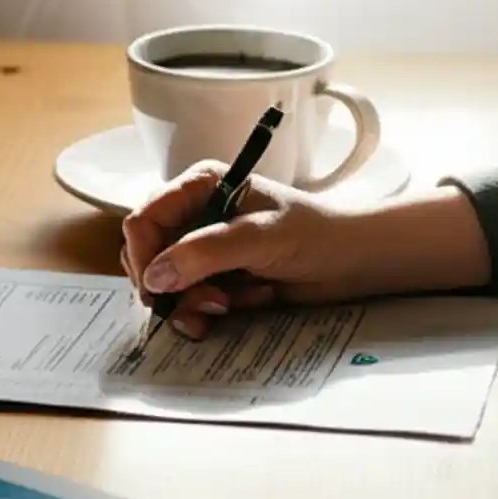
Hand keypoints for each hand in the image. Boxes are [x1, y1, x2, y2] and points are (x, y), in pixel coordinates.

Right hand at [120, 160, 490, 338]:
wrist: (353, 262)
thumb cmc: (316, 235)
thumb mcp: (260, 238)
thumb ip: (206, 253)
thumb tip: (155, 277)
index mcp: (200, 186)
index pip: (145, 220)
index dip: (143, 257)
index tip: (156, 291)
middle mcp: (196, 214)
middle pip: (149, 257)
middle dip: (173, 287)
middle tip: (209, 301)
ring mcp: (205, 249)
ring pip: (168, 285)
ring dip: (194, 303)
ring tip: (231, 304)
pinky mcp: (218, 277)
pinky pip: (190, 301)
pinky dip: (208, 312)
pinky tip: (238, 307)